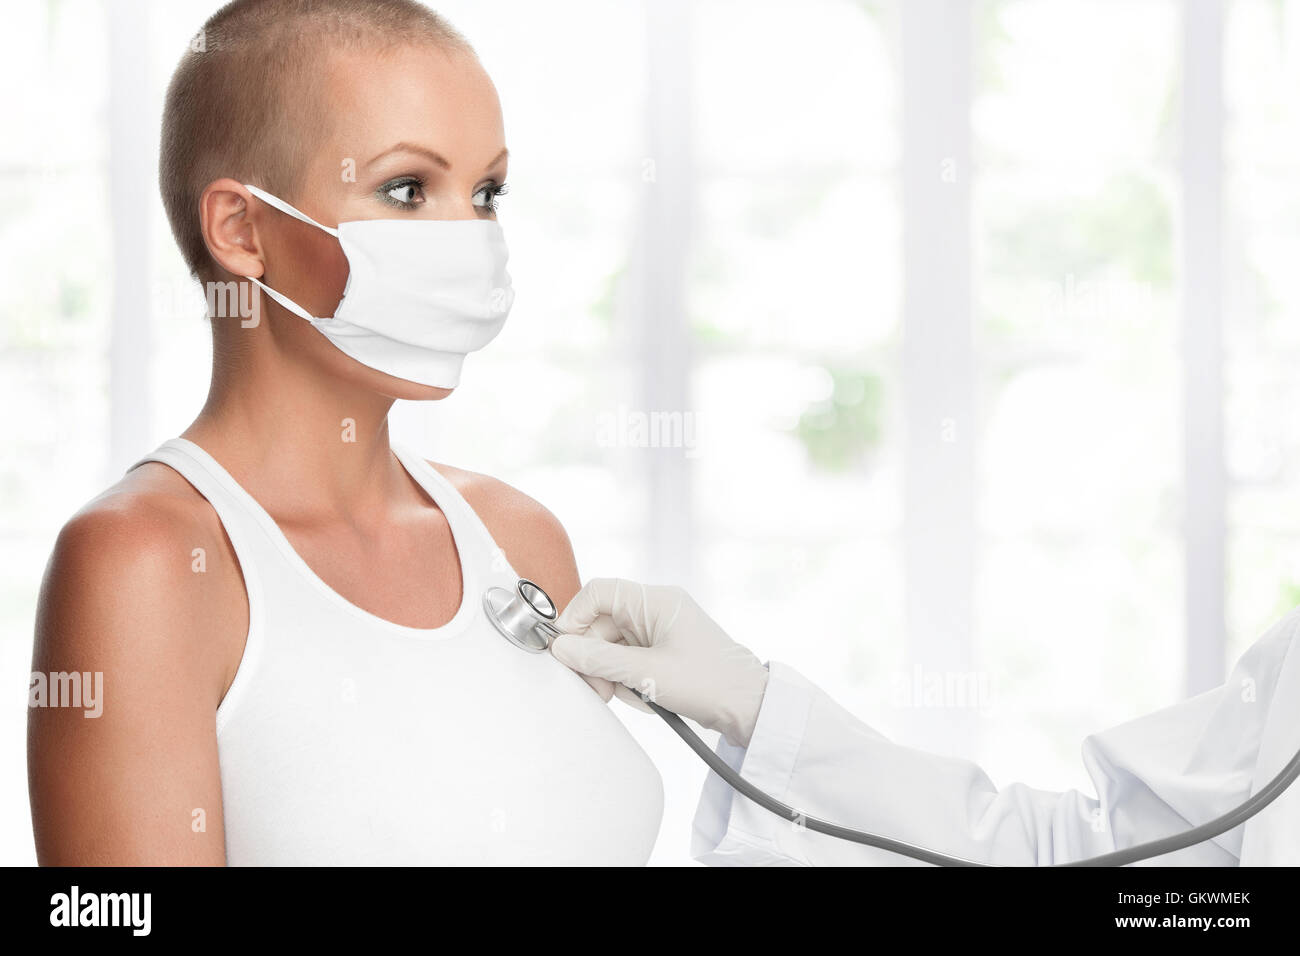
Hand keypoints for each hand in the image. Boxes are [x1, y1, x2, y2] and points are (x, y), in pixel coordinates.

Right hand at [550, 578, 769, 747]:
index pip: (599, 592)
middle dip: (593, 657)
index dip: (574, 617)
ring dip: (610, 673)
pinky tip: (642, 697)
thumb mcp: (647, 674)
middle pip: (601, 623)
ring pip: (612, 646)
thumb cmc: (708, 683)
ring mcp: (659, 632)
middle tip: (599, 689)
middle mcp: (656, 610)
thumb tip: (561, 648)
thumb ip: (599, 659)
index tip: (565, 650)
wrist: (749, 708)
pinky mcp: (662, 653)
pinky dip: (626, 680)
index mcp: (656, 600)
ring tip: (629, 696)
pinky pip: (628, 660)